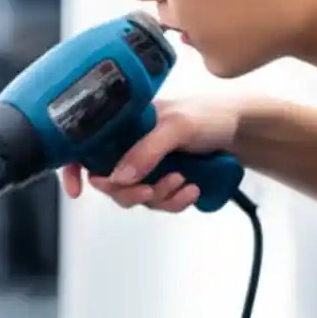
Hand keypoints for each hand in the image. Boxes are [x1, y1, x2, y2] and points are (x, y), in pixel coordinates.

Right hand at [59, 96, 243, 212]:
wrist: (243, 130)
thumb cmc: (210, 115)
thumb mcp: (177, 127)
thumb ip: (146, 150)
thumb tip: (118, 176)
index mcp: (123, 125)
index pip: (85, 146)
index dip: (73, 169)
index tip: (78, 190)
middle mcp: (129, 145)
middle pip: (109, 182)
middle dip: (130, 191)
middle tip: (151, 189)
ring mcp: (146, 165)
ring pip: (134, 196)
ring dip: (158, 197)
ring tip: (183, 182)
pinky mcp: (163, 180)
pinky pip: (158, 203)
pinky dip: (174, 202)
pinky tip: (191, 191)